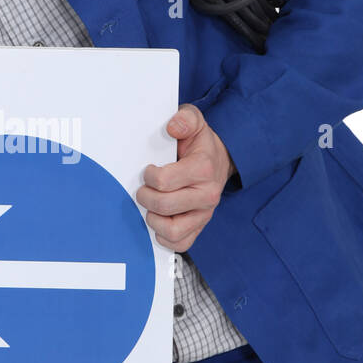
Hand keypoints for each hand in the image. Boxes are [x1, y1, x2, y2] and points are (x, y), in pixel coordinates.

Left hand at [135, 103, 235, 252]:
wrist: (219, 161)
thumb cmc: (200, 144)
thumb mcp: (194, 121)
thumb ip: (185, 119)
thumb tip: (172, 126)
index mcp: (203, 169)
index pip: (164, 181)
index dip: (148, 175)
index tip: (149, 170)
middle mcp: (207, 195)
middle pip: (163, 206)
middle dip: (145, 196)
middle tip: (144, 188)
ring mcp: (204, 214)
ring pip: (170, 230)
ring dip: (152, 219)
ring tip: (151, 206)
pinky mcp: (200, 227)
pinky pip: (179, 244)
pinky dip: (163, 236)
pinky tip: (160, 220)